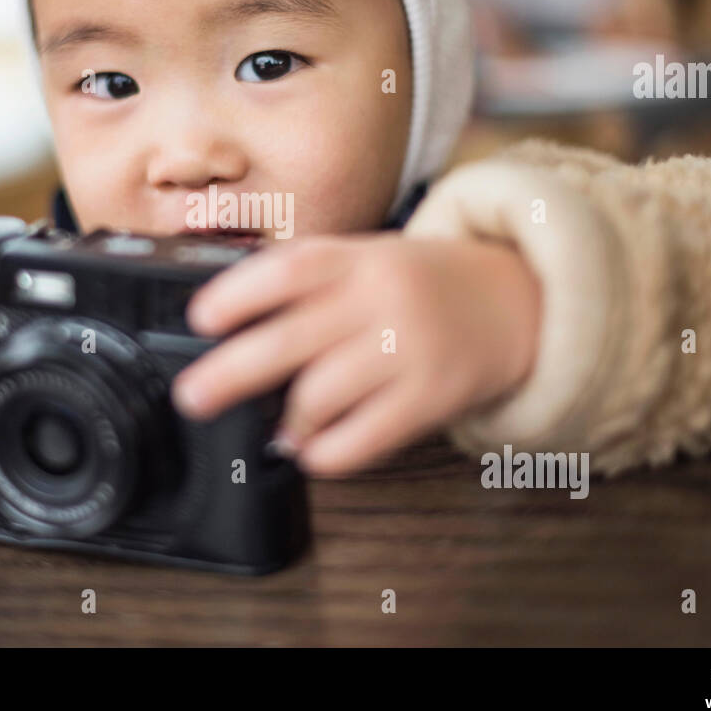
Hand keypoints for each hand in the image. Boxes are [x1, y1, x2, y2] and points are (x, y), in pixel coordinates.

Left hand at [170, 233, 541, 476]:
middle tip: (193, 397)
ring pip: (323, 393)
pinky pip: (366, 435)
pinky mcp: (433, 395)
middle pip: (291, 338)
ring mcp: (409, 347)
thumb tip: (234, 328)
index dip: (237, 294)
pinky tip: (314, 452)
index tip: (200, 319)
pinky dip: (328, 452)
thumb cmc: (423, 284)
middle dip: (230, 372)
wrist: (517, 299)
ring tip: (281, 431)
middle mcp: (380, 299)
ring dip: (289, 422)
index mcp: (358, 259)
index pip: (288, 270)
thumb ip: (311, 283)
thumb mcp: (369, 258)